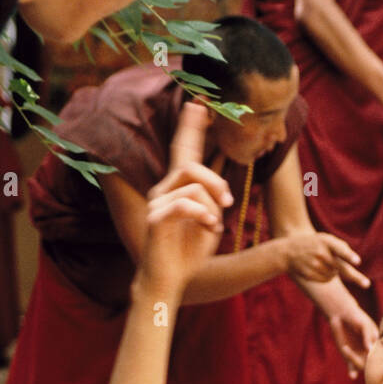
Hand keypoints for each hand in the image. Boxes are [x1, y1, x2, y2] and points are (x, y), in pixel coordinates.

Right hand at [140, 103, 233, 292]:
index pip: (184, 150)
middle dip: (215, 180)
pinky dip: (202, 214)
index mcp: (177, 188)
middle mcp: (163, 190)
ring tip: (214, 223)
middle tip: (228, 202)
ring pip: (192, 183)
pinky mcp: (155, 218)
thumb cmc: (188, 253)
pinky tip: (208, 228)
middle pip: (190, 163)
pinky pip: (185, 203)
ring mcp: (157, 202)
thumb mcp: (210, 221)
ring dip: (211, 202)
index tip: (198, 103)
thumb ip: (213, 200)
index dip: (190, 127)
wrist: (169, 279)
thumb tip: (221, 189)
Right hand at [283, 232, 368, 288]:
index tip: (357, 261)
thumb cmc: (312, 243)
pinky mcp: (310, 275)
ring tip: (323, 263)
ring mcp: (314, 265)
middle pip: (341, 268)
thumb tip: (354, 261)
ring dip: (334, 271)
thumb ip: (340, 246)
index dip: (349, 255)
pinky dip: (327, 277)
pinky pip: (326, 280)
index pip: (339, 249)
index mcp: (326, 241)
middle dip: (355, 277)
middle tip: (367, 285)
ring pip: (334, 274)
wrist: (288, 251)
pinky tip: (319, 269)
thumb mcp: (324, 238)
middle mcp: (320, 253)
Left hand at [329, 303, 377, 376]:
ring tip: (346, 348)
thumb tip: (370, 350)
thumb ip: (368, 336)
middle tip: (363, 356)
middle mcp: (371, 351)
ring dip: (357, 363)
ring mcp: (360, 355)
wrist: (340, 315)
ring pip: (363, 367)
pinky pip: (352, 368)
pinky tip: (352, 376)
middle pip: (374, 364)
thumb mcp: (364, 324)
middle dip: (371, 364)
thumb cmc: (356, 317)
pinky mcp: (349, 358)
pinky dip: (352, 373)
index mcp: (378, 343)